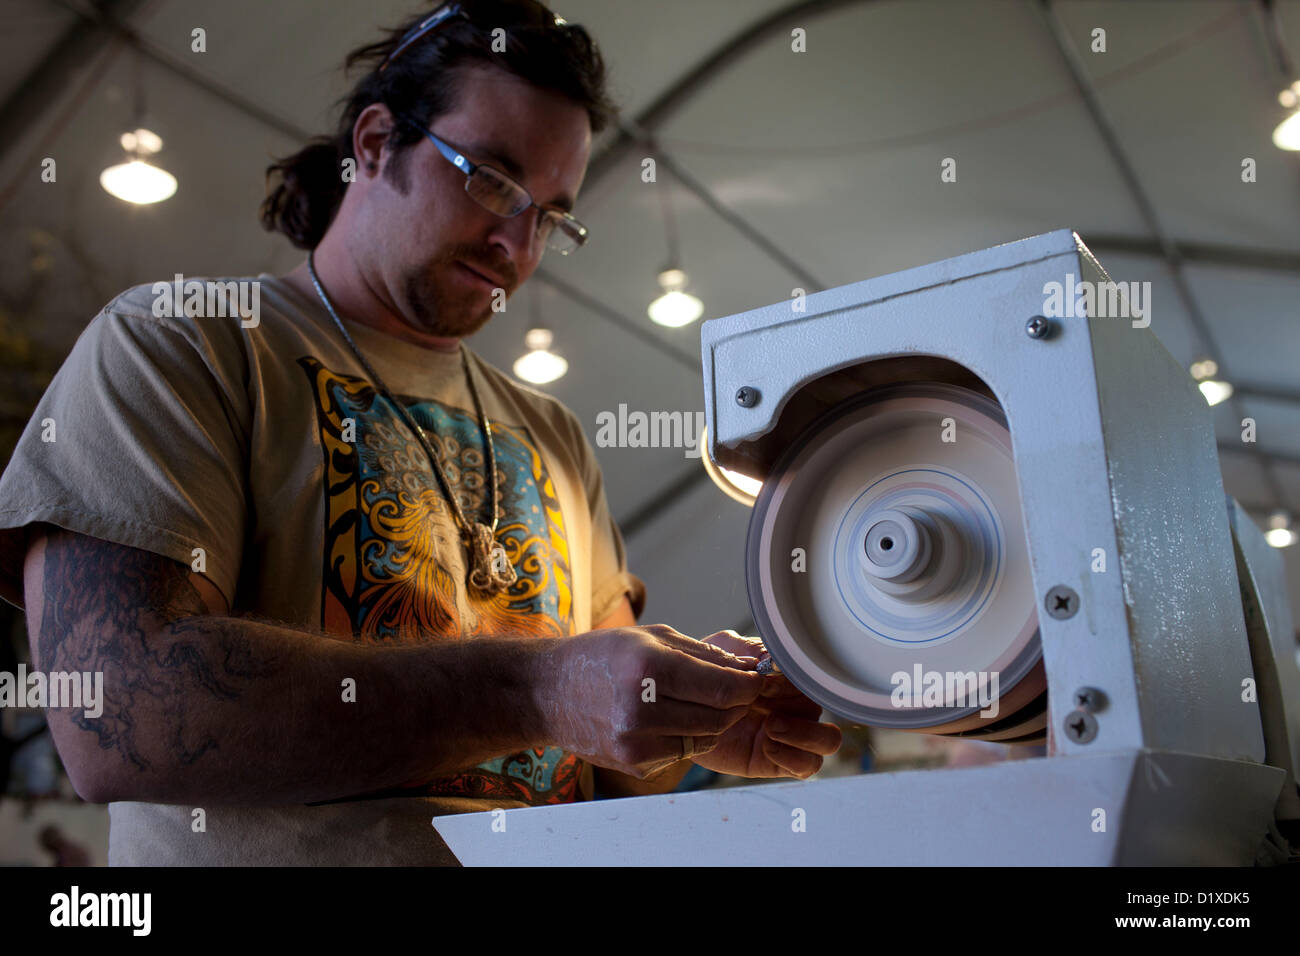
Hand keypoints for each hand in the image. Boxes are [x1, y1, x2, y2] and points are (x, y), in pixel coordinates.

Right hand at [541, 624, 763, 779]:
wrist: (548, 693)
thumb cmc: (600, 657)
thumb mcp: (649, 637)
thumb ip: (702, 652)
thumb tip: (746, 665)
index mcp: (647, 668)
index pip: (723, 689)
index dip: (749, 685)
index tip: (757, 678)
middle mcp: (641, 709)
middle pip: (720, 717)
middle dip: (736, 703)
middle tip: (736, 689)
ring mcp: (637, 743)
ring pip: (707, 738)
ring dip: (715, 720)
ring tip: (701, 700)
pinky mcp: (636, 764)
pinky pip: (683, 752)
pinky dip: (689, 735)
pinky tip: (672, 717)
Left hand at [692, 630, 842, 778]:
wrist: (687, 709)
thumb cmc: (710, 676)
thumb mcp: (725, 650)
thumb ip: (750, 649)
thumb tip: (773, 659)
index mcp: (793, 678)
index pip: (816, 676)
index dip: (793, 678)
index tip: (763, 677)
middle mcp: (799, 706)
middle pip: (828, 708)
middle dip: (796, 703)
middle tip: (761, 699)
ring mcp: (793, 735)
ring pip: (829, 740)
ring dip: (805, 734)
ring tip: (771, 726)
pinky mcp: (779, 761)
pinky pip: (808, 766)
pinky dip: (793, 756)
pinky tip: (767, 744)